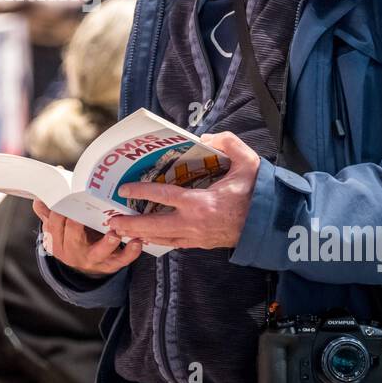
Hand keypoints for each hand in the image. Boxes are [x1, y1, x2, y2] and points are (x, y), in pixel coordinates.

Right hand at [32, 199, 142, 276]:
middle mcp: (73, 253)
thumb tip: (38, 198)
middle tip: (86, 208)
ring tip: (114, 233)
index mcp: (57, 242)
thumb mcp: (59, 229)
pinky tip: (137, 241)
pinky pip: (121, 260)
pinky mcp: (111, 265)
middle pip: (73, 238)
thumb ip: (49, 214)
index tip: (68, 196)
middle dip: (78, 224)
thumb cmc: (73, 238)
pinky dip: (130, 252)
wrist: (87, 266)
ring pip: (99, 252)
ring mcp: (93, 260)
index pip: (55, 226)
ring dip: (106, 243)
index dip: (60, 212)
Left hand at [105, 131, 260, 250]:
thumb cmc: (257, 191)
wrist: (271, 222)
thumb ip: (226, 142)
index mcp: (201, 203)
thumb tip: (204, 138)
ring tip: (120, 230)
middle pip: (154, 226)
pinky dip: (157, 241)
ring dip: (139, 235)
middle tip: (110, 220)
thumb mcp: (246, 159)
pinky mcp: (201, 243)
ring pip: (161, 239)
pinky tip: (147, 237)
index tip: (123, 190)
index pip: (163, 196)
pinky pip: (173, 244)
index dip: (141, 192)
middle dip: (130, 224)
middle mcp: (194, 223)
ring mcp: (197, 237)